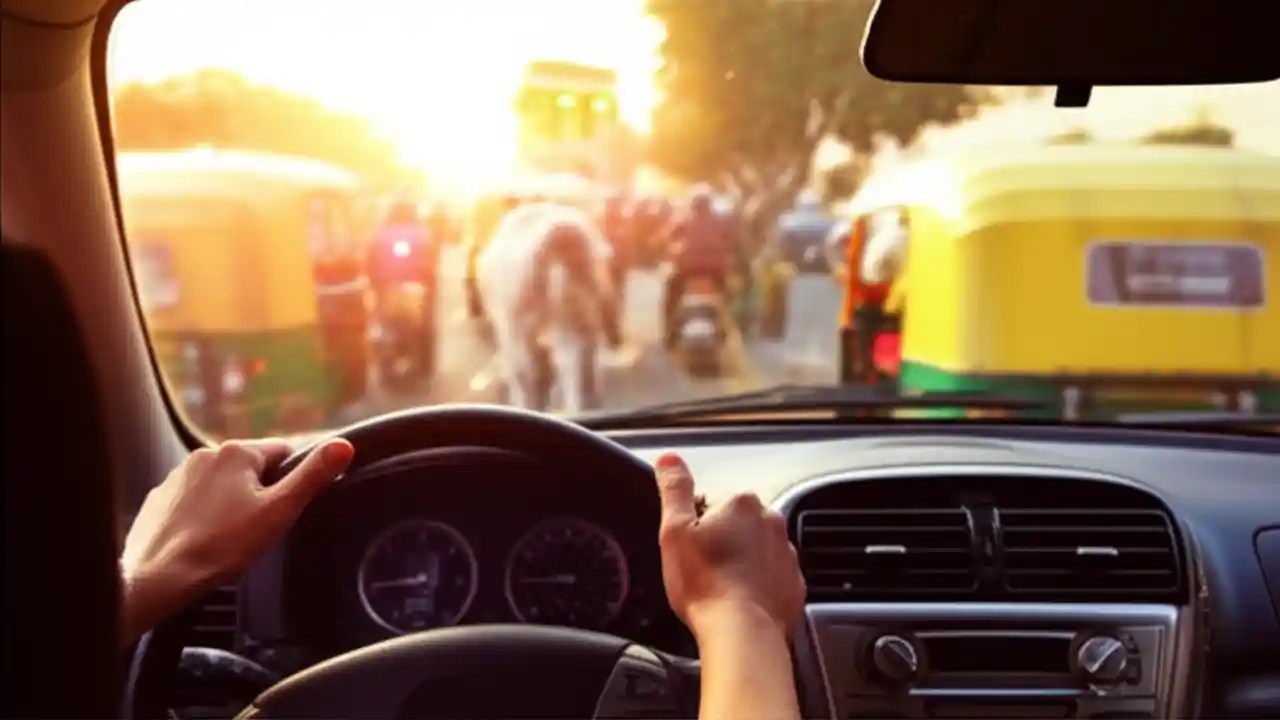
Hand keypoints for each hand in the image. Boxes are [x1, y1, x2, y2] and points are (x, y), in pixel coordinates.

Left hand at [119, 438, 353, 646]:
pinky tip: (205, 540)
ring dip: (232, 503)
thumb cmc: (221, 546)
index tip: (286, 508)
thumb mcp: (279, 511)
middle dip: (261, 493)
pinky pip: (195, 500)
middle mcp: (204, 455)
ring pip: (222, 485)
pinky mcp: (160, 499)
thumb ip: (312, 476)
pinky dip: (204, 515)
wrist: (158, 577)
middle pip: (251, 469)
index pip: (284, 452)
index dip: (293, 480)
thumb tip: (344, 445)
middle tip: (260, 528)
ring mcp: (177, 476)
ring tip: (231, 538)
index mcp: (237, 452)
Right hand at [653, 453, 805, 641]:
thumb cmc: (705, 584)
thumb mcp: (675, 531)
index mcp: (741, 503)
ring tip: (721, 588)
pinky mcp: (794, 581)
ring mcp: (786, 552)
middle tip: (702, 570)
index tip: (690, 550)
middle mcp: (770, 520)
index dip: (695, 527)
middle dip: (721, 542)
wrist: (742, 632)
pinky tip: (740, 600)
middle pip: (736, 524)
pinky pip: (771, 575)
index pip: (711, 504)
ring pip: (755, 549)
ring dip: (741, 562)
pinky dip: (758, 584)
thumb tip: (669, 458)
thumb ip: (674, 490)